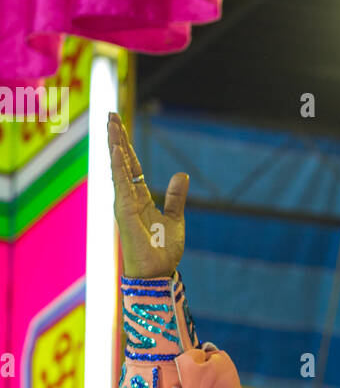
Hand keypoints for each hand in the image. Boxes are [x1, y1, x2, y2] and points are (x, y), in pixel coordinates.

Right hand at [107, 112, 188, 278]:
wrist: (158, 273)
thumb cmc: (162, 250)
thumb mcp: (175, 218)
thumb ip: (175, 196)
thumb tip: (180, 174)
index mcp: (139, 198)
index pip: (131, 166)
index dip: (126, 146)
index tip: (119, 125)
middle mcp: (127, 198)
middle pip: (121, 161)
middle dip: (116, 138)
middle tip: (110, 114)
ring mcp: (123, 204)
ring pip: (118, 168)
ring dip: (115, 145)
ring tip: (110, 122)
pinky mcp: (124, 212)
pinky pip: (121, 184)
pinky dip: (119, 166)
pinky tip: (117, 149)